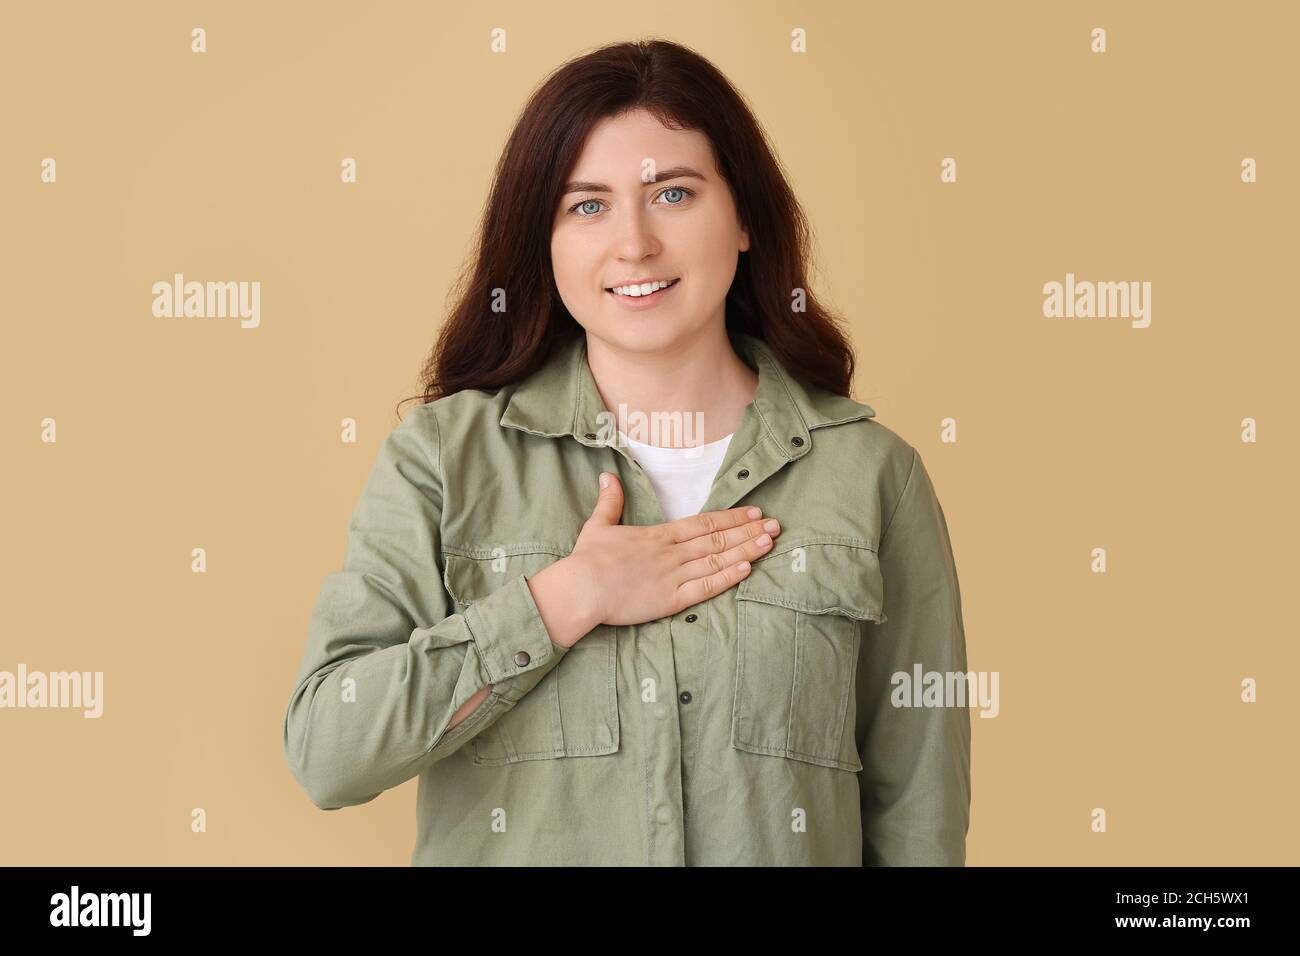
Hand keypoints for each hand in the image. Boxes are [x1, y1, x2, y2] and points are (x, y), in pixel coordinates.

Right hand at [564, 471, 779, 628]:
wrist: (581, 589)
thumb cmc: (587, 560)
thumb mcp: (598, 525)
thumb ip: (610, 501)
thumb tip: (607, 475)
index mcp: (659, 535)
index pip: (703, 523)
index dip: (731, 517)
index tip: (754, 512)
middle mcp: (672, 553)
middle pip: (718, 540)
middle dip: (748, 531)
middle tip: (775, 525)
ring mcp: (674, 576)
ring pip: (717, 561)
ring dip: (745, 550)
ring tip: (769, 542)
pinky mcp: (671, 600)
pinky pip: (705, 587)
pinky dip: (727, 579)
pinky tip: (746, 569)